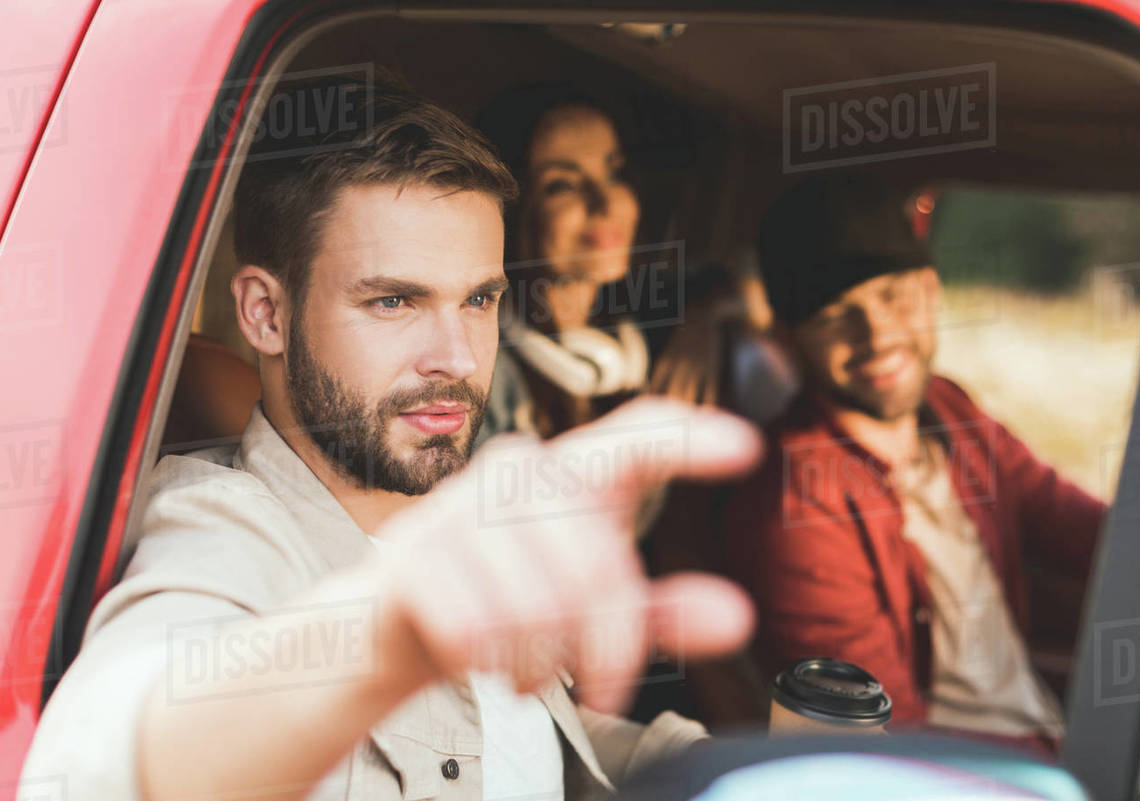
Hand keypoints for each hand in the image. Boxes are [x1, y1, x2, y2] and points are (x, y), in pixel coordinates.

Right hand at [375, 397, 762, 712]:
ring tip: (526, 670)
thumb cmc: (508, 599)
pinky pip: (474, 629)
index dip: (687, 442)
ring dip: (538, 665)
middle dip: (606, 648)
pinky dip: (484, 665)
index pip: (636, 439)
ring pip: (535, 608)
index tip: (745, 449)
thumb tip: (738, 616)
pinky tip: (476, 659)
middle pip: (596, 565)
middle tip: (601, 690)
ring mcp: (460, 507)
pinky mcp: (412, 553)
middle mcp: (519, 473)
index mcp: (573, 476)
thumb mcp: (592, 610)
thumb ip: (664, 611)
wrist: (395, 621)